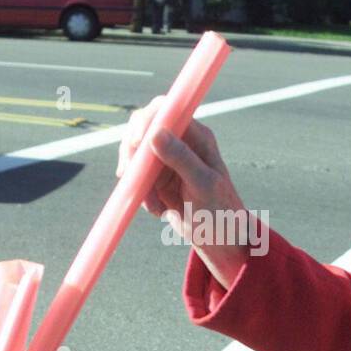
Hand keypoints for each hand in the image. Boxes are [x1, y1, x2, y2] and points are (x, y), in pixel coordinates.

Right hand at [117, 95, 254, 290]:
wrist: (219, 240)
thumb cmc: (221, 212)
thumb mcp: (203, 185)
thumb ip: (180, 158)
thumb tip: (155, 133)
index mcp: (197, 136)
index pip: (165, 110)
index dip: (146, 120)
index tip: (136, 142)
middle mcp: (181, 142)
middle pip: (142, 130)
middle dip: (133, 154)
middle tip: (129, 175)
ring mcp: (167, 160)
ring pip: (135, 157)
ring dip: (138, 182)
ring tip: (155, 206)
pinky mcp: (157, 178)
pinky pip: (136, 179)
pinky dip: (141, 195)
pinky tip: (159, 210)